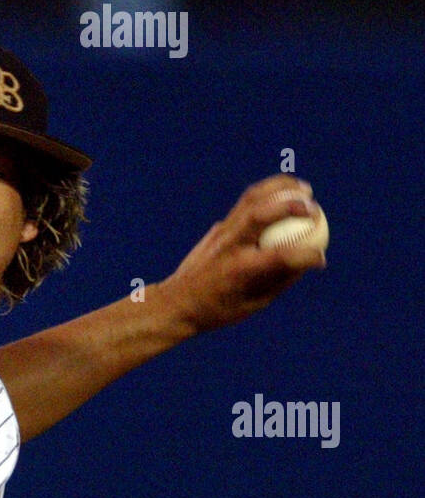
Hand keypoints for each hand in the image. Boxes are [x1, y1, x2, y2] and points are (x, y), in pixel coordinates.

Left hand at [156, 175, 326, 335]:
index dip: (306, 256)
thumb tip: (308, 262)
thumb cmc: (218, 309)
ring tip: (305, 188)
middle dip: (292, 206)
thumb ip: (280, 281)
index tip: (320, 259)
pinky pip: (247, 203)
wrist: (177, 302)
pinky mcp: (219, 227)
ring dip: (281, 188)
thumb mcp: (253, 304)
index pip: (281, 256)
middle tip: (315, 208)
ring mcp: (222, 233)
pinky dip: (268, 193)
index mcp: (241, 271)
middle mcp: (230, 246)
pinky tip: (285, 192)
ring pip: (253, 199)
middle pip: (262, 213)